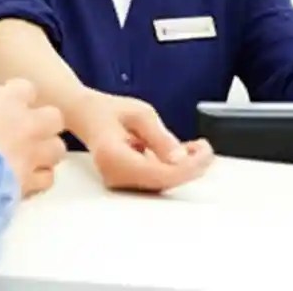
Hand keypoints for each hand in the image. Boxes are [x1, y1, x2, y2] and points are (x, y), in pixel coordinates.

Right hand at [0, 65, 67, 197]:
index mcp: (9, 99)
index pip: (27, 89)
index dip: (19, 95)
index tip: (8, 101)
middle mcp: (28, 124)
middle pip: (54, 118)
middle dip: (44, 123)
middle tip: (27, 129)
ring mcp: (32, 154)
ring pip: (57, 149)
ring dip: (46, 151)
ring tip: (30, 156)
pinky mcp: (29, 182)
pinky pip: (46, 179)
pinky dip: (39, 179)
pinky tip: (26, 180)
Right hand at [66, 90, 214, 191]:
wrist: (86, 116)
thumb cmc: (108, 111)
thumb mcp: (140, 113)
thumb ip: (161, 137)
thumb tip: (180, 159)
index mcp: (114, 157)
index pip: (158, 174)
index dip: (188, 167)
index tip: (205, 152)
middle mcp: (115, 176)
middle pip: (163, 182)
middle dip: (191, 167)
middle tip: (206, 149)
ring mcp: (120, 182)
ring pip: (163, 182)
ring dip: (186, 167)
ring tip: (198, 147)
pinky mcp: (128, 182)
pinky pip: (157, 179)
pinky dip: (175, 167)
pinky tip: (186, 153)